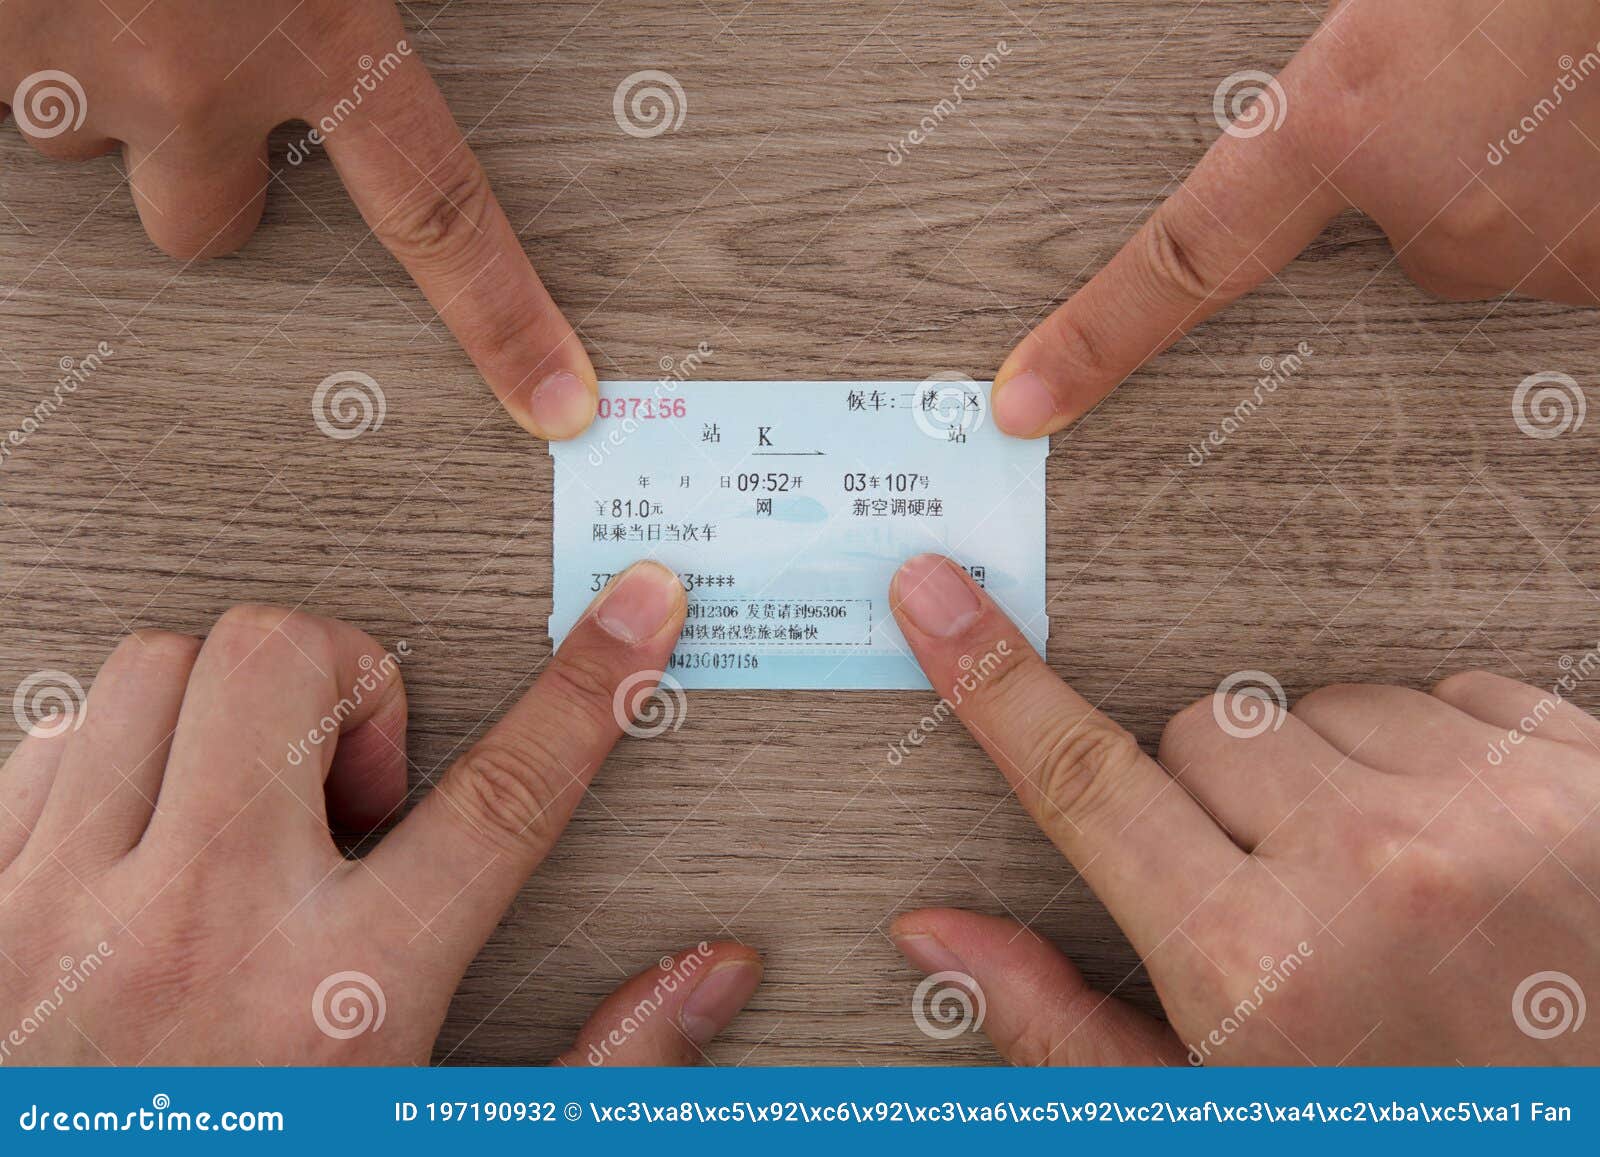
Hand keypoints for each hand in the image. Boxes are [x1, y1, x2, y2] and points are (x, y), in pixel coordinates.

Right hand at [0, 1, 597, 439]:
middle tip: (185, 69)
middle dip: (197, 174)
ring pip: (82, 135)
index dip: (503, 318)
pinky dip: (15, 27)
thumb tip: (389, 20)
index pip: (440, 214)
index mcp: (319, 27)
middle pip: (204, 227)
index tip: (555, 402)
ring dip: (92, 76)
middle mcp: (190, 79)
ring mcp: (63, 69)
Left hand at [0, 561, 760, 1064]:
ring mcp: (63, 913)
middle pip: (288, 663)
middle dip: (347, 681)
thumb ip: (599, 1067)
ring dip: (224, 711)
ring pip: (154, 671)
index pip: (505, 797)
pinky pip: (44, 743)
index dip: (590, 686)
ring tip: (249, 810)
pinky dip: (112, 762)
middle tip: (355, 777)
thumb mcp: (440, 1138)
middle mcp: (198, 933)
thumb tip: (708, 978)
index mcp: (342, 999)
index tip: (636, 610)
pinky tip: (149, 844)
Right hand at [887, 553, 1597, 1063]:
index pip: (1083, 779)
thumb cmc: (1411, 1130)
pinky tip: (1457, 848)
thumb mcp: (1223, 1115)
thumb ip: (1065, 1024)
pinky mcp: (1581, 777)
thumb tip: (936, 935)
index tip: (938, 598)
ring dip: (1331, 774)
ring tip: (1386, 884)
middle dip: (1214, 794)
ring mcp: (1490, 813)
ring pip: (1326, 703)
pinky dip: (1436, 757)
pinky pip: (1449, 695)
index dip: (993, 681)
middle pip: (1206, 727)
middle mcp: (1372, 871)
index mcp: (1257, 965)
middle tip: (1272, 887)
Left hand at [991, 0, 1599, 436]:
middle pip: (1380, 243)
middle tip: (1472, 88)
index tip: (1028, 403)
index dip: (1098, 338)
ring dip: (1497, 178)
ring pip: (1473, 239)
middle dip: (1413, 180)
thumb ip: (1332, 70)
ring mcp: (1525, 250)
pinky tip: (1582, 123)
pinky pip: (1555, 250)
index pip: (1185, 259)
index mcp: (1345, 119)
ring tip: (1545, 86)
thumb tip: (1307, 112)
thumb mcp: (1388, 10)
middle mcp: (1426, 208)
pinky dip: (1564, 195)